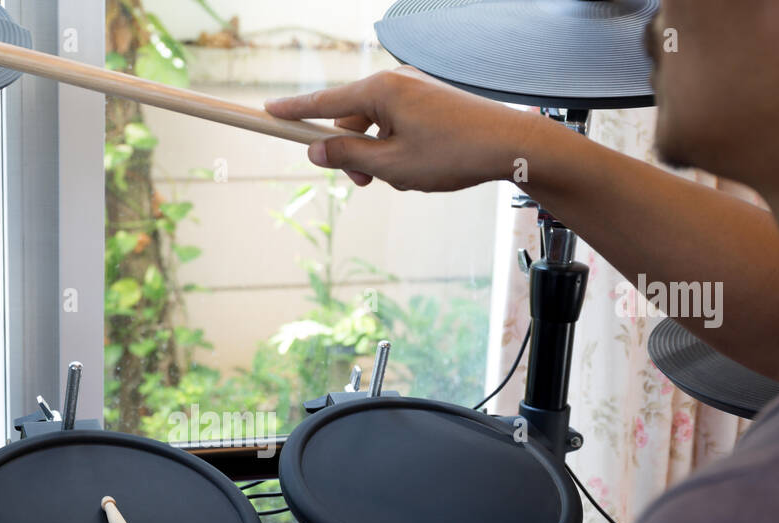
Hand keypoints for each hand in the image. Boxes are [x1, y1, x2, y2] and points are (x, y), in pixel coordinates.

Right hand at [265, 67, 540, 190]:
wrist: (511, 145)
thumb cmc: (453, 153)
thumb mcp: (391, 165)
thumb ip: (347, 157)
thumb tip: (315, 149)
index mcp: (380, 90)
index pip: (322, 102)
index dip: (292, 112)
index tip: (266, 113)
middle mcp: (394, 81)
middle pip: (348, 119)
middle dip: (348, 153)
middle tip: (361, 184)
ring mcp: (414, 89)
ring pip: (373, 126)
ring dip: (375, 157)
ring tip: (402, 179)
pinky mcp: (429, 101)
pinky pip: (396, 126)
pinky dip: (396, 149)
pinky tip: (418, 170)